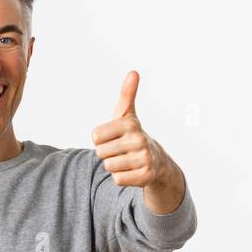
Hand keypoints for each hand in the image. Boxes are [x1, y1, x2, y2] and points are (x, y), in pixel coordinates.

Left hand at [91, 70, 165, 187]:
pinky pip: (117, 179)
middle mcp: (139, 140)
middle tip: (121, 150)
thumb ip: (127, 94)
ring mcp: (144, 159)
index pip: (95, 136)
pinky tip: (132, 171)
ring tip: (126, 160)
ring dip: (114, 166)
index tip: (114, 137)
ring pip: (109, 167)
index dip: (101, 139)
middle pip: (101, 153)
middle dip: (107, 153)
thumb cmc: (133, 135)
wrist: (156, 160)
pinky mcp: (145, 176)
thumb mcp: (127, 114)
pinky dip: (121, 177)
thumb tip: (133, 72)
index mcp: (130, 124)